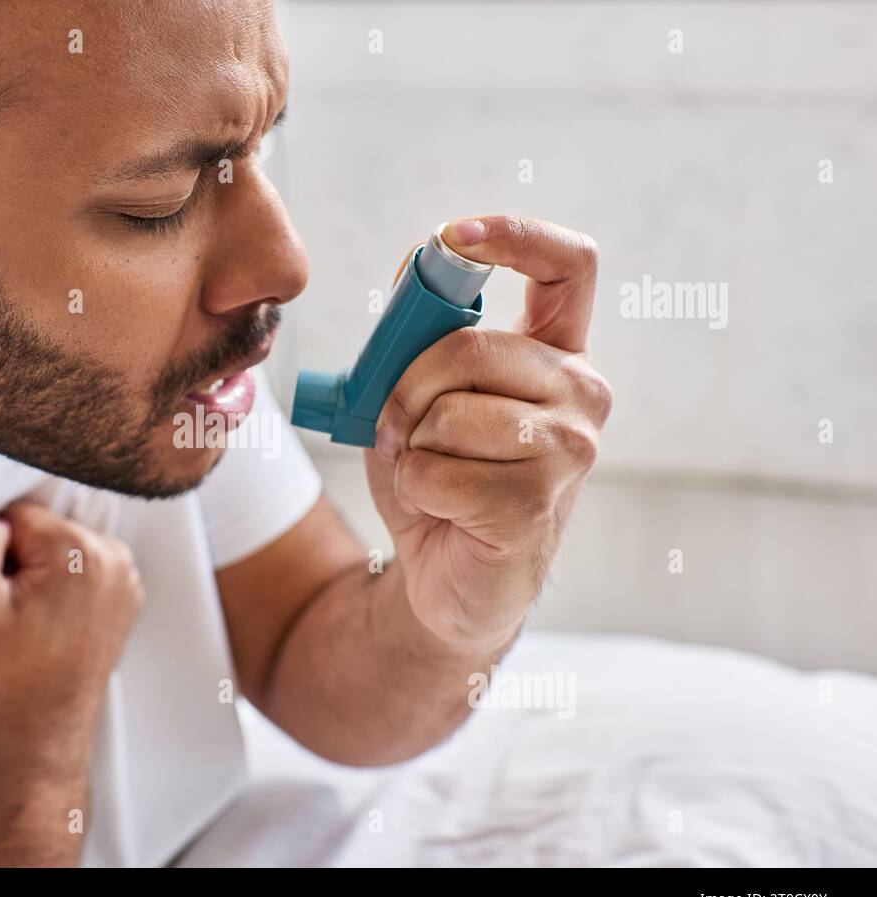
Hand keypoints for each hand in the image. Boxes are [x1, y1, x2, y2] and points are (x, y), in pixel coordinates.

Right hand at [0, 501, 143, 762]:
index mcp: (82, 550)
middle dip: (19, 562)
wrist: (39, 736)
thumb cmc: (3, 677)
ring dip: (40, 576)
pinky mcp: (126, 598)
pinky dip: (61, 588)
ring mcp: (127, 579)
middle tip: (12, 615)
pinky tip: (51, 626)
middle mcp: (116, 557)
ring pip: (60, 549)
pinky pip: (80, 569)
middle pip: (43, 530)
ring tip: (32, 624)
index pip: (16, 515)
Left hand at [366, 215, 611, 645]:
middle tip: (399, 423)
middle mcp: (580, 393)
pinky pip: (437, 470)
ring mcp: (569, 450)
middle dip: (406, 386)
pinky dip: (414, 489)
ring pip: (449, 413)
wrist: (448, 578)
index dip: (516, 237)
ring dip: (411, 445)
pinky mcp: (536, 504)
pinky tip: (443, 510)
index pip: (569, 266)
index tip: (456, 234)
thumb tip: (419, 262)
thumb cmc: (440, 479)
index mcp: (556, 353)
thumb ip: (420, 335)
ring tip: (433, 472)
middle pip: (470, 348)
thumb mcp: (418, 396)